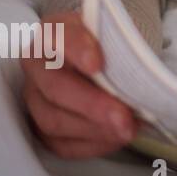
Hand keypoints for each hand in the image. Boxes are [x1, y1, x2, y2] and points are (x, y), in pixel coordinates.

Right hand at [20, 11, 137, 158]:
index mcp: (53, 32)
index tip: (97, 64)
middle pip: (56, 88)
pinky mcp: (42, 127)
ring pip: (54, 120)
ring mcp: (35, 98)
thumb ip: (122, 45)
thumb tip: (140, 73)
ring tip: (127, 130)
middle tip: (124, 116)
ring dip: (94, 129)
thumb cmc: (112, 43)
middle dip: (92, 105)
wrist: (108, 58)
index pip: (57, 36)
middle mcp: (37, 65)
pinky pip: (60, 143)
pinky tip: (116, 138)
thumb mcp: (119, 33)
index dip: (76, 50)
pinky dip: (91, 144)